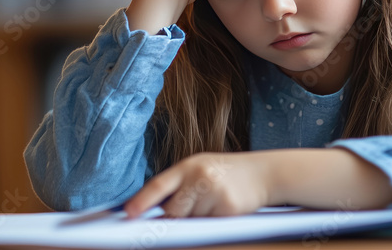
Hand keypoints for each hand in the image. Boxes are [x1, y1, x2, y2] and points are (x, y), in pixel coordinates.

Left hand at [122, 152, 272, 218]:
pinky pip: (209, 227)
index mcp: (189, 165)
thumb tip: (156, 214)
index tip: (128, 214)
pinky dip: (212, 223)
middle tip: (193, 205)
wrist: (264, 173)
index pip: (158, 185)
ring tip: (213, 201)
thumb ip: (179, 187)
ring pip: (192, 221)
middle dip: (177, 216)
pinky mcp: (228, 209)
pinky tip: (223, 208)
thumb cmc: (226, 173)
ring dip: (197, 219)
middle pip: (173, 211)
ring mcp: (214, 193)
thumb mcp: (201, 170)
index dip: (141, 201)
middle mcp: (200, 177)